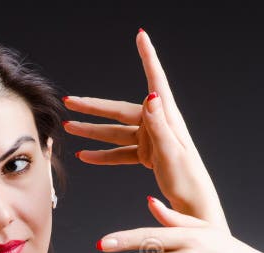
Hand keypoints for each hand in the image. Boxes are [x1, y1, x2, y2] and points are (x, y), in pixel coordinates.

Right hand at [63, 29, 228, 230]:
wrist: (195, 204)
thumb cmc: (188, 179)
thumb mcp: (172, 152)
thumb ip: (159, 124)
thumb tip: (151, 95)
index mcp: (167, 118)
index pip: (156, 81)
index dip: (147, 57)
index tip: (141, 36)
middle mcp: (157, 125)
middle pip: (119, 111)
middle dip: (93, 106)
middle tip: (70, 100)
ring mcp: (150, 140)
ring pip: (115, 132)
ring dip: (92, 132)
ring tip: (69, 128)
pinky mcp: (147, 155)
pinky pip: (121, 152)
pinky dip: (104, 154)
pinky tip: (86, 156)